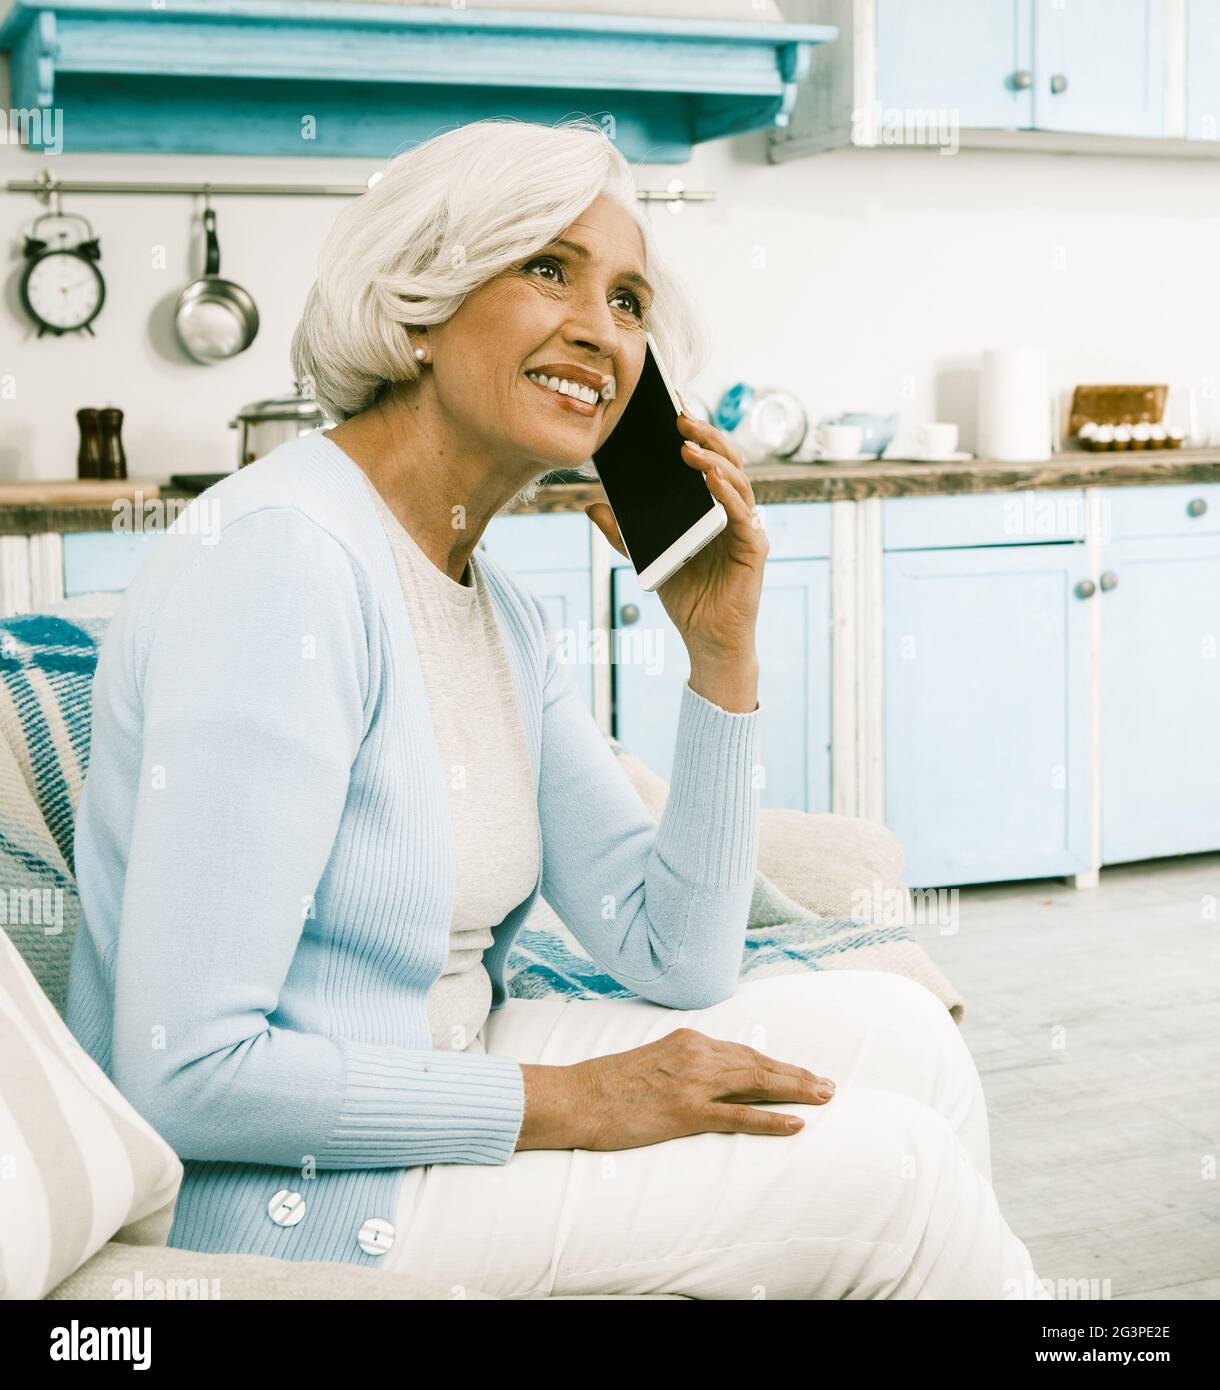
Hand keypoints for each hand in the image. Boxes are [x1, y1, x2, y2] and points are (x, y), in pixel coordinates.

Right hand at [516, 1029, 834, 1152]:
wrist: (575, 1096)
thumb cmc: (606, 1084)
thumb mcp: (651, 1060)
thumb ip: (682, 1064)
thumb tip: (708, 1077)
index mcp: (688, 1040)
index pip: (744, 1052)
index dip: (776, 1064)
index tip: (800, 1072)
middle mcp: (696, 1054)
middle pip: (759, 1064)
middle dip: (797, 1074)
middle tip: (828, 1085)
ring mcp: (694, 1082)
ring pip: (757, 1084)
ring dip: (795, 1090)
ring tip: (823, 1098)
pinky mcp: (687, 1111)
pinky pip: (739, 1116)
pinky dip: (771, 1119)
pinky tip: (795, 1123)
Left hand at [585, 410, 768, 664]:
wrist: (707, 637)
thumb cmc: (685, 594)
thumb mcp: (645, 556)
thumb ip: (622, 531)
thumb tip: (592, 504)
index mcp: (712, 505)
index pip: (708, 458)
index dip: (695, 431)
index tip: (672, 407)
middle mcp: (734, 510)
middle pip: (728, 459)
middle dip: (705, 434)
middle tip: (678, 417)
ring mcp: (747, 527)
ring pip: (739, 481)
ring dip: (714, 460)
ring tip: (688, 446)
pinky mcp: (754, 549)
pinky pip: (744, 516)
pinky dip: (729, 495)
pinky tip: (712, 480)